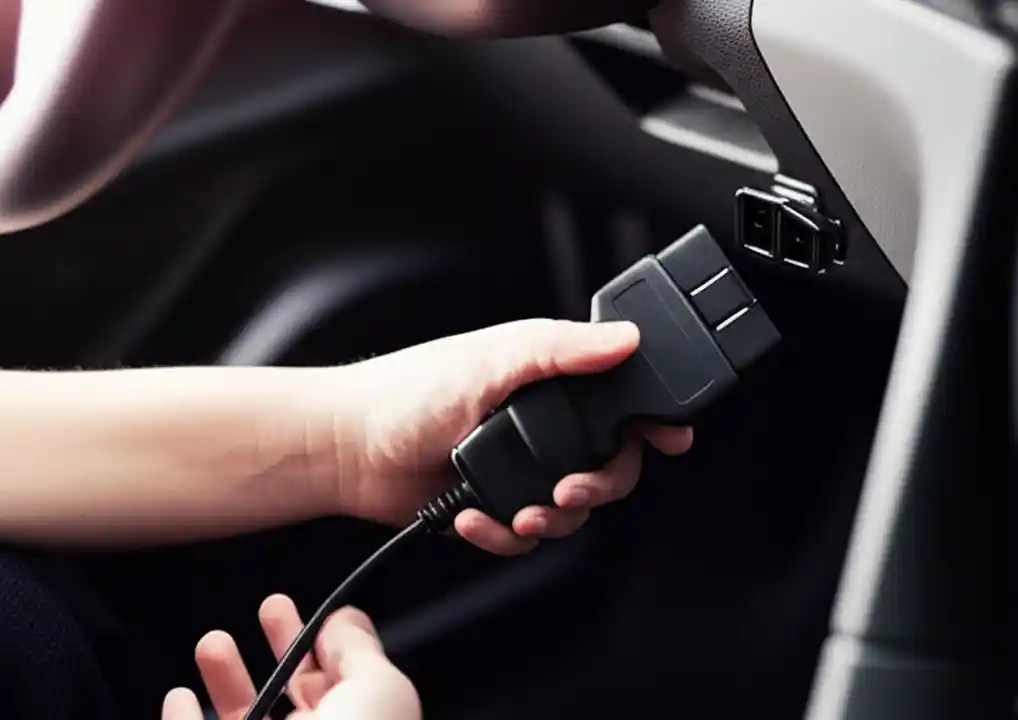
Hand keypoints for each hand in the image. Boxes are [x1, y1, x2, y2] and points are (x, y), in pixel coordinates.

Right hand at [162, 595, 418, 719]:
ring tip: (213, 641)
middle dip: (281, 647)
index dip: (330, 643)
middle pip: (296, 697)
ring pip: (243, 719)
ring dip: (227, 677)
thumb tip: (348, 618)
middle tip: (271, 607)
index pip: (346, 682)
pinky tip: (178, 698)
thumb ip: (362, 652)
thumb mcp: (379, 692)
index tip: (314, 609)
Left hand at [311, 319, 693, 553]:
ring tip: (516, 512)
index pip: (620, 399)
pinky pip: (526, 536)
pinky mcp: (494, 506)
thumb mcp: (490, 360)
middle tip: (570, 489)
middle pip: (609, 466)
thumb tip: (624, 339)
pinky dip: (505, 536)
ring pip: (572, 509)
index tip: (670, 438)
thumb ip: (560, 351)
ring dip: (552, 518)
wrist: (347, 448)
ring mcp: (519, 468)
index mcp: (547, 380)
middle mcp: (540, 425)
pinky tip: (475, 519)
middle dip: (598, 485)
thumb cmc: (405, 392)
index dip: (652, 420)